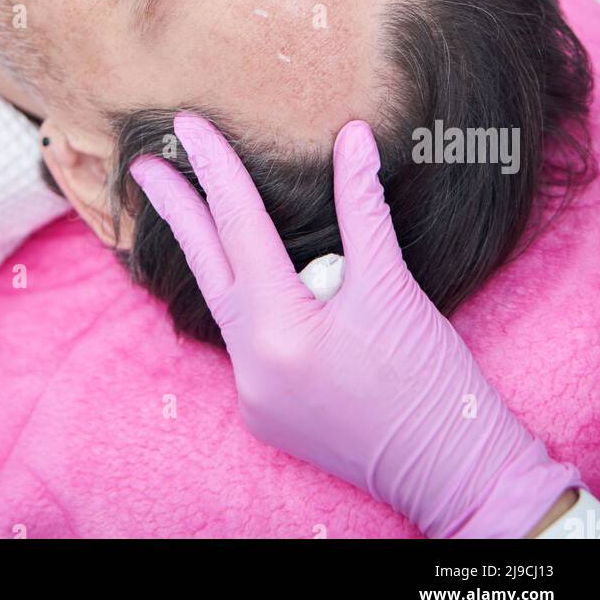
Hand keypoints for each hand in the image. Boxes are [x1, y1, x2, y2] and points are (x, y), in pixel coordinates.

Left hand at [131, 113, 582, 537]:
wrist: (455, 474)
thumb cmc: (431, 383)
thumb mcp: (393, 286)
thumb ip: (363, 207)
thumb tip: (354, 137)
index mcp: (279, 331)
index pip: (239, 226)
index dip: (215, 168)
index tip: (187, 125)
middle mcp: (252, 367)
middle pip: (206, 266)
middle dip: (176, 210)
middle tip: (144, 164)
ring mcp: (254, 396)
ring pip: (226, 305)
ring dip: (215, 257)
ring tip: (193, 208)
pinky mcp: (265, 413)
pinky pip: (246, 342)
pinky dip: (252, 304)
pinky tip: (262, 280)